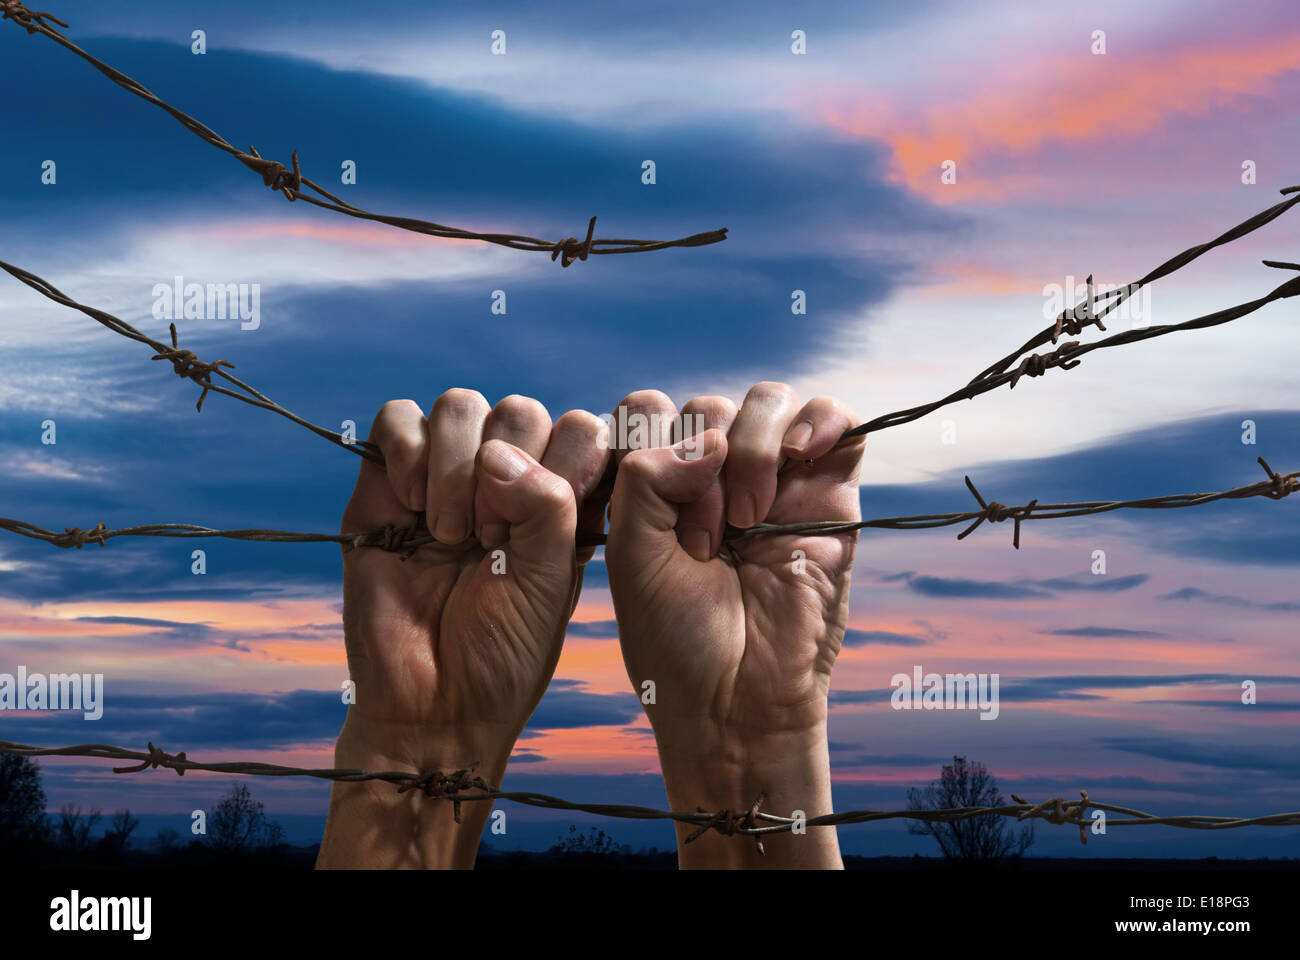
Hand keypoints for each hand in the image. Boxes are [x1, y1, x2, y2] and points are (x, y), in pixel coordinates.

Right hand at [317, 391, 608, 867]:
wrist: (431, 706)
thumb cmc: (502, 654)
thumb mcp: (550, 581)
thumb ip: (549, 507)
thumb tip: (495, 452)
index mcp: (560, 500)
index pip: (579, 428)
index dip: (566, 467)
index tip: (549, 535)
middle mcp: (505, 480)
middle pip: (518, 410)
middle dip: (507, 473)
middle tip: (489, 541)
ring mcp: (444, 478)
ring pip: (460, 405)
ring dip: (456, 466)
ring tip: (450, 532)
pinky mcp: (385, 484)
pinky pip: (398, 419)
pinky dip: (409, 451)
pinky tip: (412, 505)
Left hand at [603, 384, 864, 867]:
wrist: (736, 702)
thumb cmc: (677, 640)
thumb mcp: (633, 556)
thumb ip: (644, 480)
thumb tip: (709, 438)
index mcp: (658, 485)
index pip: (650, 410)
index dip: (651, 449)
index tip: (656, 522)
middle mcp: (715, 476)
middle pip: (709, 406)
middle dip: (702, 468)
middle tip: (706, 542)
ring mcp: (775, 482)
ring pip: (767, 403)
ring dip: (753, 448)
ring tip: (749, 518)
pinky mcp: (830, 494)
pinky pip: (836, 420)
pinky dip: (821, 420)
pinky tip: (799, 454)